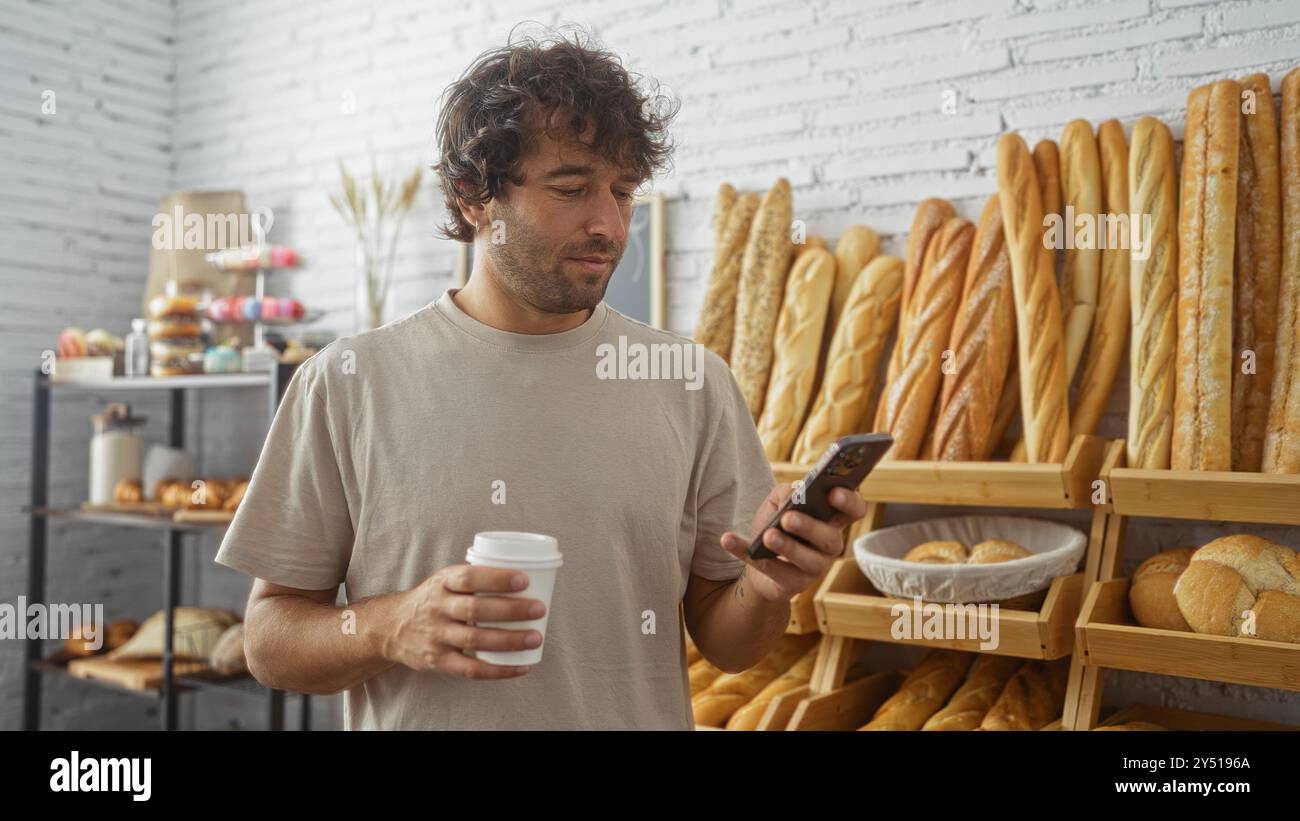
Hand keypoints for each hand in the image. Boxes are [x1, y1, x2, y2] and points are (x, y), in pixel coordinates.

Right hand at [380, 564, 545, 679]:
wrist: (392, 627)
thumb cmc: (434, 599)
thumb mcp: (445, 580)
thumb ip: (475, 579)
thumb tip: (528, 575)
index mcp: (442, 583)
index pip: (468, 577)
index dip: (497, 579)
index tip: (524, 580)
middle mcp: (437, 609)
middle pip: (475, 609)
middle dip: (511, 610)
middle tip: (539, 608)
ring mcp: (436, 636)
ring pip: (475, 640)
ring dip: (509, 640)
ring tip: (536, 637)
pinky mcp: (438, 661)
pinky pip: (471, 669)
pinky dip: (499, 670)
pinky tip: (521, 667)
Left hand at [718, 483, 867, 602]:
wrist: (759, 559)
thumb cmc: (776, 523)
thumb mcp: (779, 502)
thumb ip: (787, 492)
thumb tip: (792, 496)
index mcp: (831, 521)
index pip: (854, 510)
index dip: (849, 501)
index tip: (833, 492)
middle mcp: (828, 546)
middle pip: (830, 539)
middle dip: (809, 527)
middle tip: (788, 518)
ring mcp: (812, 569)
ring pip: (806, 561)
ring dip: (787, 547)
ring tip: (768, 536)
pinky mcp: (788, 584)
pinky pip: (768, 570)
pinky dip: (744, 552)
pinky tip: (727, 539)